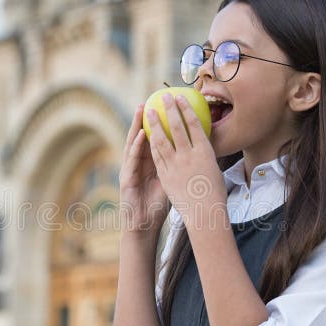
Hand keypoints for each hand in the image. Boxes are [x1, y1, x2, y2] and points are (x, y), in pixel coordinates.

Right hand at [119, 103, 170, 236]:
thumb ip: (177, 167)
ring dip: (137, 125)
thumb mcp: (171, 183)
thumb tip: (199, 156)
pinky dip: (137, 146)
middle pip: (142, 136)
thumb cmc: (158, 206)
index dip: (157, 123)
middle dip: (146, 118)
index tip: (165, 106)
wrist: (144, 226)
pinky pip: (133, 159)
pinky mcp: (126, 179)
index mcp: (149, 164)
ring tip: (142, 109)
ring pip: (134, 144)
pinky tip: (143, 134)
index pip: (153, 139)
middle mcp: (138, 164)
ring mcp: (130, 170)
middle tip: (152, 99)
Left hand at [145, 94, 225, 228]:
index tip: (180, 98)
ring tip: (149, 111)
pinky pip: (157, 156)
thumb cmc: (213, 192)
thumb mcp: (213, 168)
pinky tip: (147, 135)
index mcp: (205, 152)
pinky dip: (152, 143)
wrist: (203, 213)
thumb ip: (204, 154)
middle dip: (170, 109)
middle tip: (164, 96)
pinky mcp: (165, 175)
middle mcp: (189, 156)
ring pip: (162, 139)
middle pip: (177, 127)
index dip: (186, 109)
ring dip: (155, 123)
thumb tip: (200, 141)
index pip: (194, 125)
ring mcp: (175, 166)